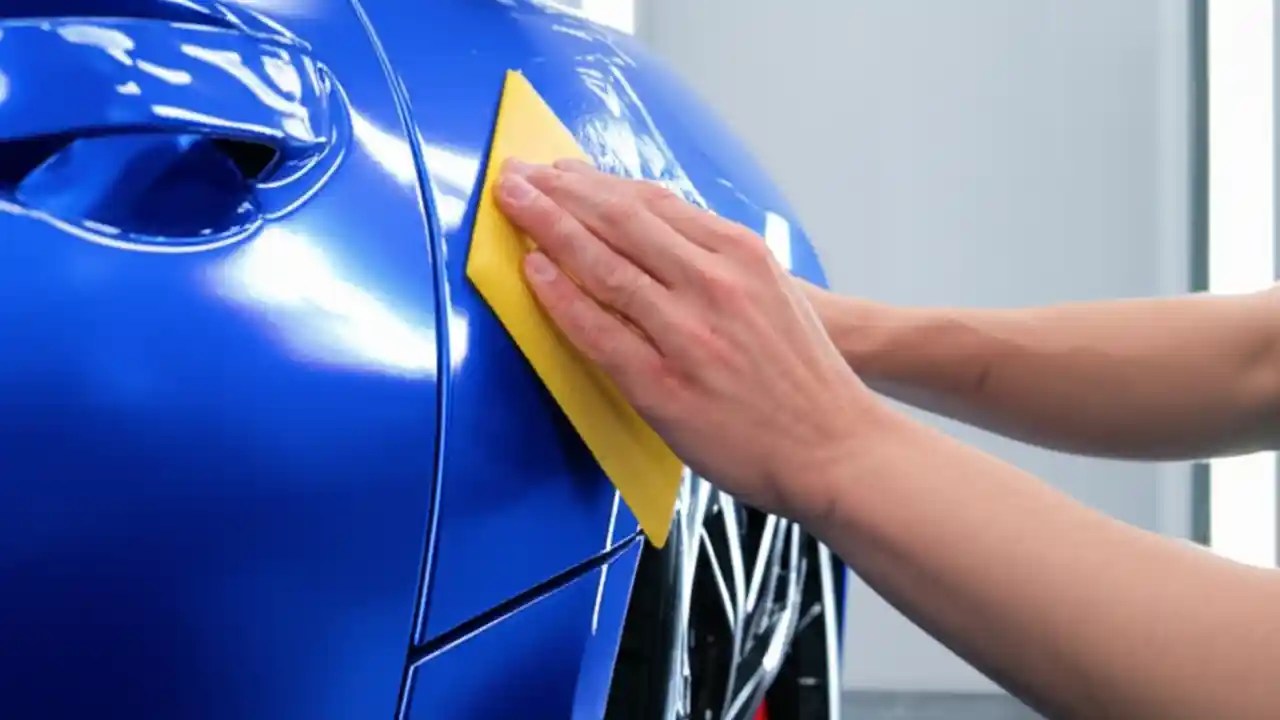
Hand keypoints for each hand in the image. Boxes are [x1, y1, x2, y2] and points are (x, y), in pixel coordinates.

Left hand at [493, 158, 881, 524]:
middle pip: (620, 222)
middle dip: (560, 192)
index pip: (653, 203)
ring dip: (549, 229)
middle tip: (516, 175)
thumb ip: (719, 262)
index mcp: (742, 255)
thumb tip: (656, 236)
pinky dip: (562, 298)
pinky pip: (599, 332)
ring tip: (512, 206)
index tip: (561, 171)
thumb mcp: (775, 293)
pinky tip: (534, 273)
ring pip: (604, 267)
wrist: (836, 448)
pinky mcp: (664, 385)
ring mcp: (687, 334)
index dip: (597, 182)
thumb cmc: (804, 376)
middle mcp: (714, 284)